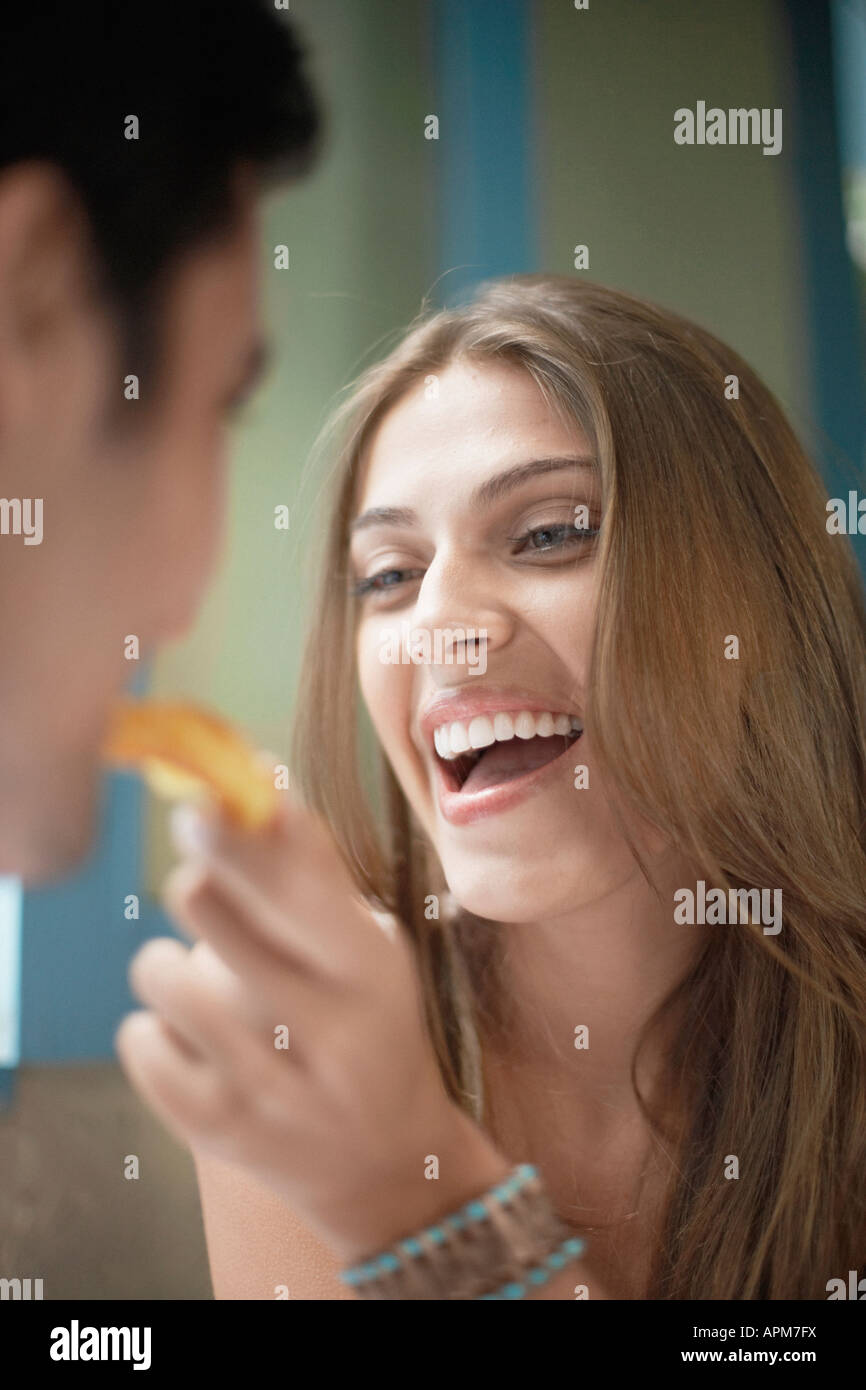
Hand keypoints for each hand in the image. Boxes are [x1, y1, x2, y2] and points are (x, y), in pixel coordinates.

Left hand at [115, 796, 510, 1261]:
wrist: (385, 1163)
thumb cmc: (367, 1023)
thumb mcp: (367, 949)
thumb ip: (314, 872)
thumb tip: (256, 776)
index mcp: (375, 975)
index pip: (304, 892)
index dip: (244, 841)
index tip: (199, 804)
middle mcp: (331, 1035)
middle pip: (223, 926)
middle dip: (198, 885)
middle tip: (195, 879)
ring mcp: (275, 1090)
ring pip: (168, 981)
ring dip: (165, 962)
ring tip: (191, 974)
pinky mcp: (223, 1132)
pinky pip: (143, 1045)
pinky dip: (150, 1026)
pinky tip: (184, 1034)